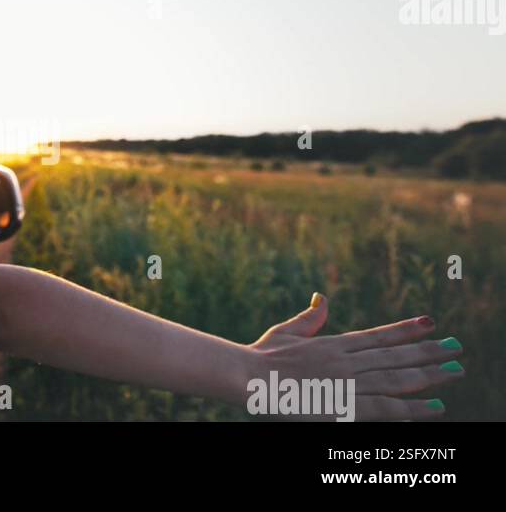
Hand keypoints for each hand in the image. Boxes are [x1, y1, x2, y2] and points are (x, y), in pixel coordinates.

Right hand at [247, 293, 463, 420]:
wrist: (249, 376)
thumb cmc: (260, 356)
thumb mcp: (286, 332)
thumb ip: (309, 319)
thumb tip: (323, 298)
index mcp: (333, 344)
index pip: (379, 337)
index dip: (407, 331)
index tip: (431, 324)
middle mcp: (347, 361)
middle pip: (396, 356)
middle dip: (429, 352)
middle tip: (457, 348)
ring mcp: (347, 383)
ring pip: (398, 378)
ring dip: (430, 375)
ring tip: (455, 371)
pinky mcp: (344, 406)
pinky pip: (386, 408)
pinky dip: (412, 407)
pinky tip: (435, 406)